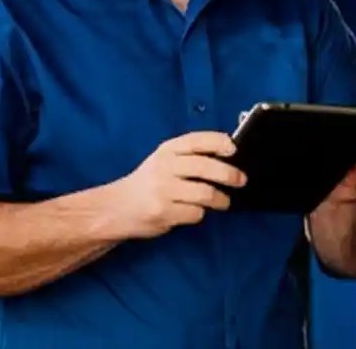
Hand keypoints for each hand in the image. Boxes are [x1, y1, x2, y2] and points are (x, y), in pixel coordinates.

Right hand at [104, 131, 246, 238]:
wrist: (115, 208)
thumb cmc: (148, 183)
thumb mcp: (163, 162)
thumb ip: (189, 158)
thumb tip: (228, 158)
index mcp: (167, 150)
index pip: (196, 140)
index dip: (218, 142)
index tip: (234, 149)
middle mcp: (164, 167)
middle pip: (205, 167)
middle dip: (229, 174)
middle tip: (240, 180)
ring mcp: (163, 190)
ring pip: (205, 193)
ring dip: (220, 200)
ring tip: (223, 202)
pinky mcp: (163, 212)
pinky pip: (195, 213)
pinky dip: (200, 214)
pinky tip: (194, 212)